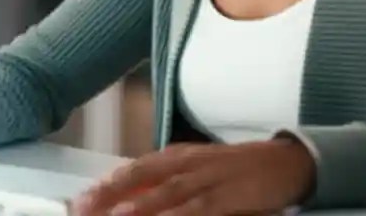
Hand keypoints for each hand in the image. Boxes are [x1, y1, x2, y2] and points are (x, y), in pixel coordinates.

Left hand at [73, 138, 315, 215]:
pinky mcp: (230, 196)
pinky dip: (182, 215)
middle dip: (112, 193)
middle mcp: (189, 163)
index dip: (107, 183)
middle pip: (144, 176)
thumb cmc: (235, 170)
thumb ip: (166, 181)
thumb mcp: (197, 169)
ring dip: (141, 206)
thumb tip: (130, 197)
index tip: (81, 200)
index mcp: (178, 156)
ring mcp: (210, 178)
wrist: (285, 162)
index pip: (135, 167)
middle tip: (85, 208)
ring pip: (169, 192)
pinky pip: (202, 207)